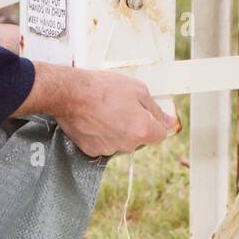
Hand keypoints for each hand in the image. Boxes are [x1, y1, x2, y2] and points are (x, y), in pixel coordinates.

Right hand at [16, 64, 177, 156]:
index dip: (155, 123)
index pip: (160, 135)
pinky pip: (103, 144)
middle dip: (134, 125)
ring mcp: (108, 149)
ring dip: (117, 130)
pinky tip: (94, 119)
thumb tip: (169, 122)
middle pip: (139, 139)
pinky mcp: (92, 150)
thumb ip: (155, 108)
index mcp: (142, 130)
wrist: (69, 94)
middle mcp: (127, 144)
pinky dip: (101, 134)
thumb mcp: (137, 89)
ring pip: (120, 142)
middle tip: (121, 106)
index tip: (147, 114)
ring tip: (104, 111)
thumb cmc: (102, 88)